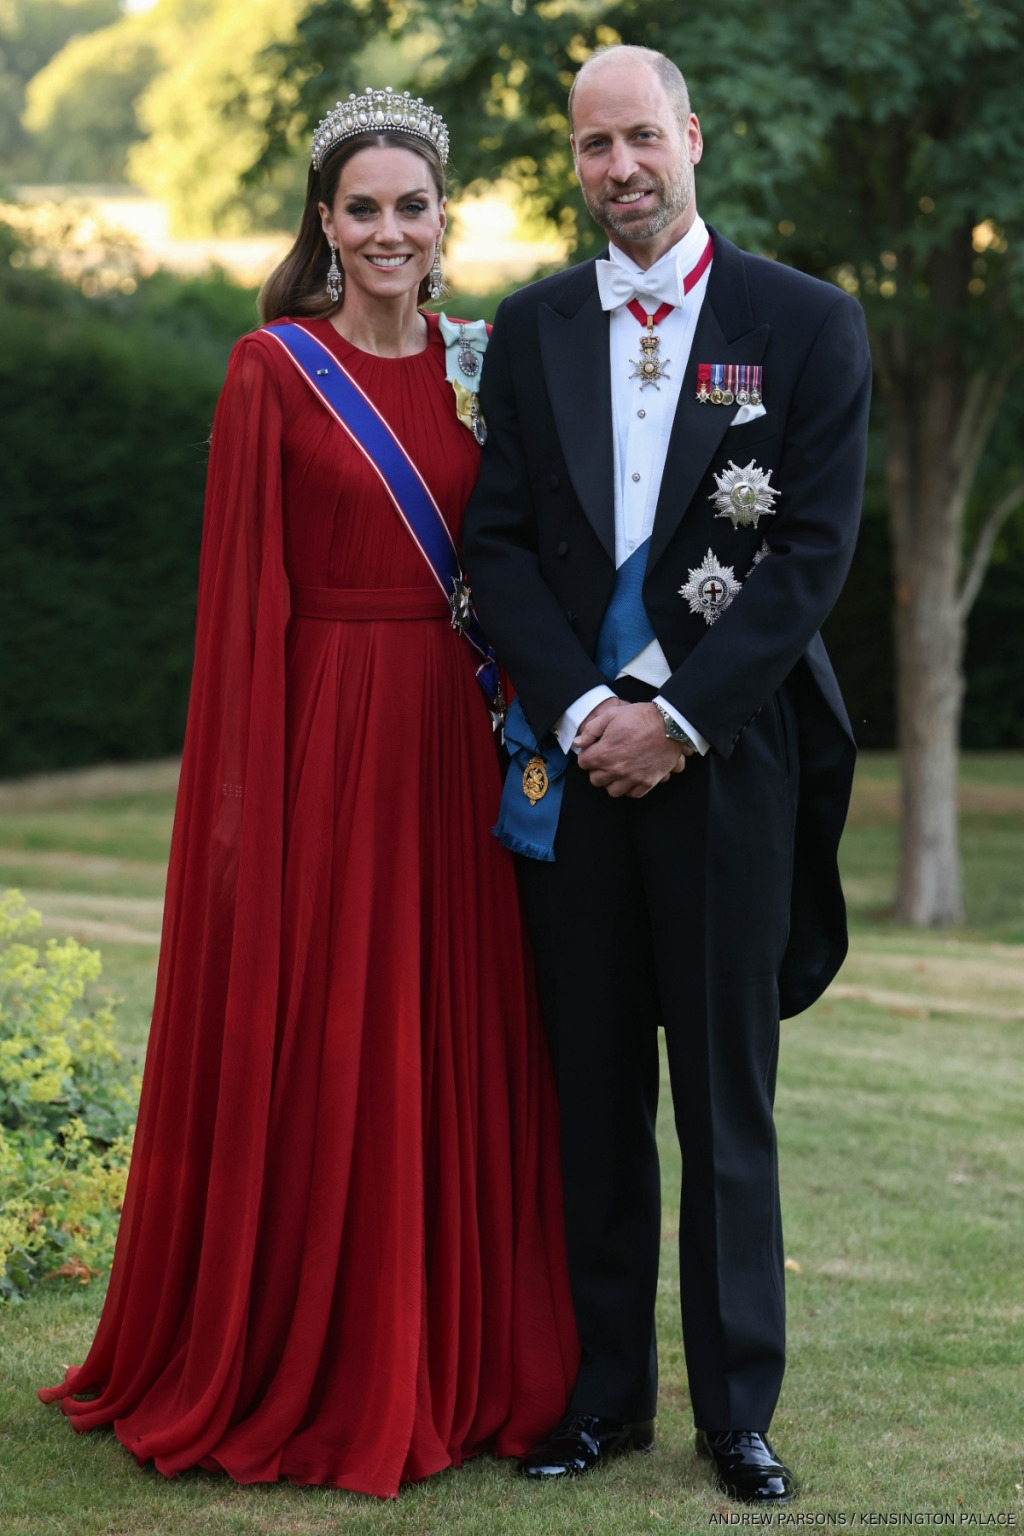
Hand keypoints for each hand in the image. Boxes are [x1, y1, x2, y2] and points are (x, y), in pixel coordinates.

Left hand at [576, 702, 690, 798]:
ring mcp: (632, 778)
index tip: (595, 750)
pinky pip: (633, 794)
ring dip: (612, 782)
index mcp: (604, 753)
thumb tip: (578, 742)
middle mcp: (616, 769)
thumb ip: (591, 730)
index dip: (587, 755)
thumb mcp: (612, 715)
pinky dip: (630, 788)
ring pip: (612, 791)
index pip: (583, 763)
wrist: (670, 723)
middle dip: (597, 770)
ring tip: (618, 770)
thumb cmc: (641, 717)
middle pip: (595, 780)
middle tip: (606, 760)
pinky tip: (631, 777)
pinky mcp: (648, 782)